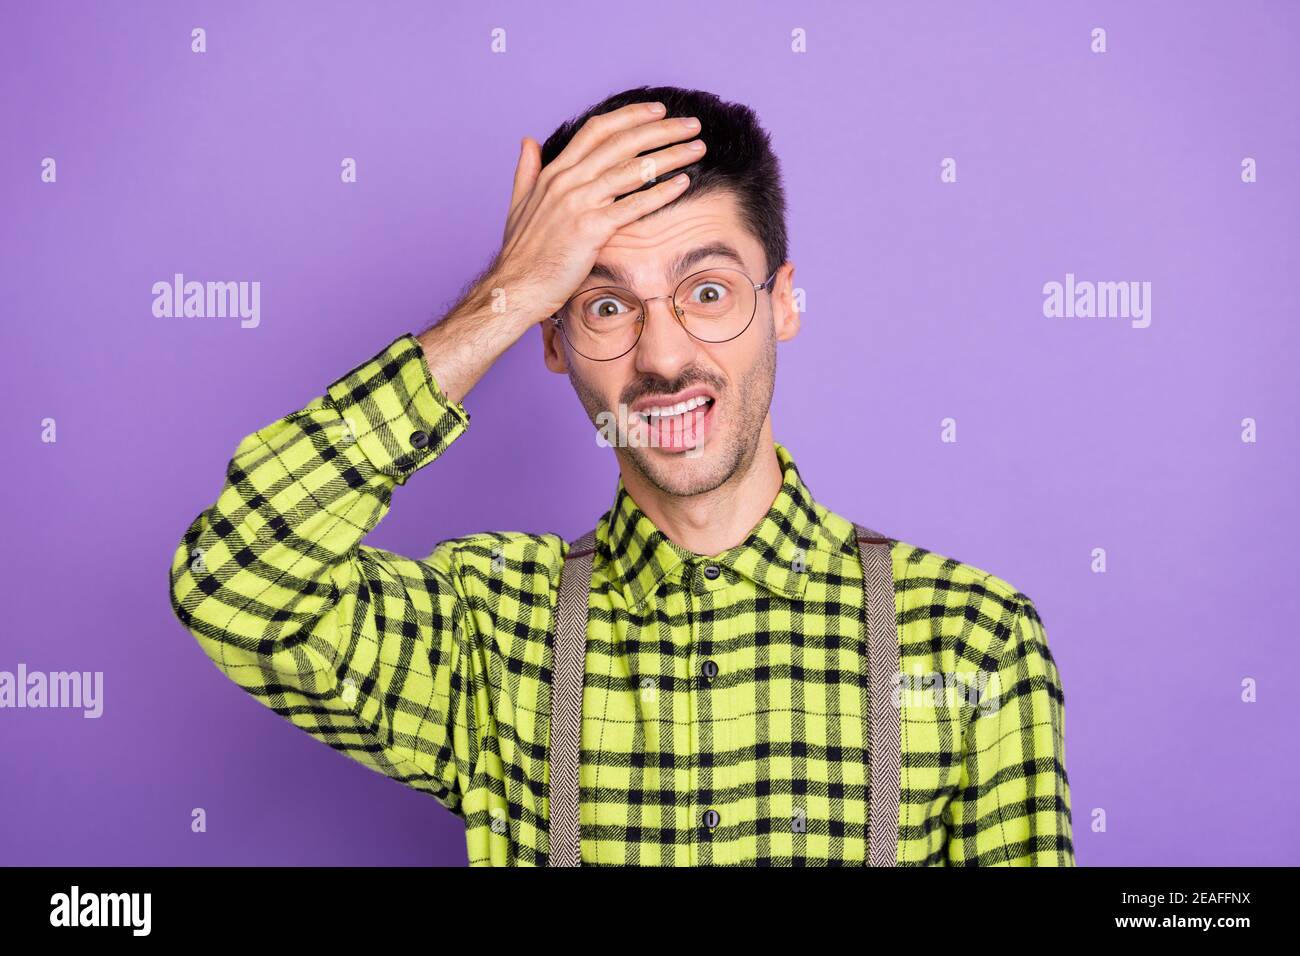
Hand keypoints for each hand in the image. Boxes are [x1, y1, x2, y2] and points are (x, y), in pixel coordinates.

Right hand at [492, 101, 705, 325]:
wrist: (515, 288)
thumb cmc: (521, 254)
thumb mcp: (518, 204)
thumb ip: (526, 171)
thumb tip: (529, 141)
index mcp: (554, 172)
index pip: (597, 130)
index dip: (630, 116)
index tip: (657, 111)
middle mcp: (568, 181)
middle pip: (622, 142)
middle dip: (661, 129)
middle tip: (691, 124)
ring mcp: (579, 203)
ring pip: (633, 168)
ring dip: (670, 154)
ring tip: (697, 148)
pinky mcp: (591, 229)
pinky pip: (633, 205)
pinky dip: (661, 192)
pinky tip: (684, 183)